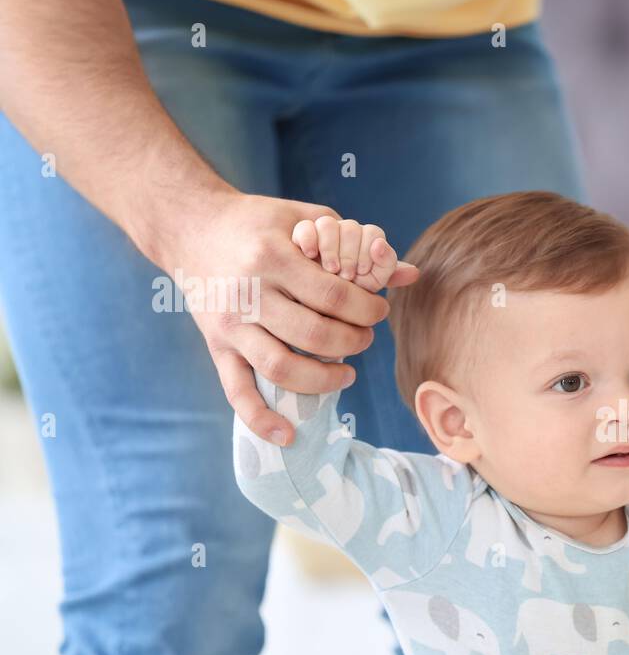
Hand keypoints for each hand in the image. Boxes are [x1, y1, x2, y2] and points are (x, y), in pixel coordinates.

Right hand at [163, 192, 415, 445]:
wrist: (191, 226)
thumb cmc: (259, 223)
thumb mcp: (306, 218)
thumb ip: (357, 243)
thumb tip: (411, 273)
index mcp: (274, 257)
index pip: (335, 297)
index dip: (368, 310)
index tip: (379, 310)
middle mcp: (248, 294)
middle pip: (314, 336)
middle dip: (353, 343)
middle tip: (365, 338)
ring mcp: (231, 325)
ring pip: (281, 368)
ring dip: (323, 380)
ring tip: (346, 374)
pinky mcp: (217, 347)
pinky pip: (237, 392)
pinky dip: (261, 420)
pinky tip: (288, 436)